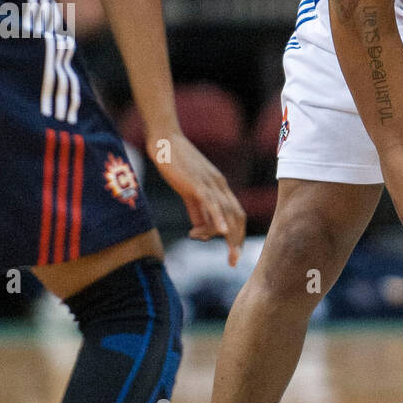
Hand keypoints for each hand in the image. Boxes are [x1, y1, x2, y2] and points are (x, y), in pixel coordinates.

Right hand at [149, 132, 245, 266]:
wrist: (165, 141)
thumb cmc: (175, 164)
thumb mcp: (188, 190)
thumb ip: (195, 209)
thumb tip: (200, 229)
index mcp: (219, 188)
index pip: (236, 214)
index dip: (237, 234)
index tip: (233, 252)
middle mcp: (220, 186)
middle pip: (237, 216)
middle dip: (238, 241)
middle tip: (233, 261)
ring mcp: (210, 184)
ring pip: (226, 213)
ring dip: (229, 236)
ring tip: (229, 255)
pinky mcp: (197, 183)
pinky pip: (211, 203)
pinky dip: (218, 219)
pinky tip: (221, 233)